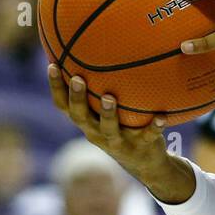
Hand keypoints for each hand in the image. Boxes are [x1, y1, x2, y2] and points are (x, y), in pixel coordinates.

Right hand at [46, 67, 188, 200]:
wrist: (145, 162)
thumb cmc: (121, 126)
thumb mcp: (106, 112)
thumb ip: (99, 89)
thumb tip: (93, 52)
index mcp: (86, 122)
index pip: (63, 106)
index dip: (56, 88)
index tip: (52, 65)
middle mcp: (97, 133)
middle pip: (81, 117)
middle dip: (78, 98)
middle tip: (78, 79)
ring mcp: (118, 141)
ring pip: (110, 129)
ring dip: (108, 113)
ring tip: (110, 97)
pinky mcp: (141, 145)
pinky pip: (148, 135)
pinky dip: (154, 127)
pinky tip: (162, 117)